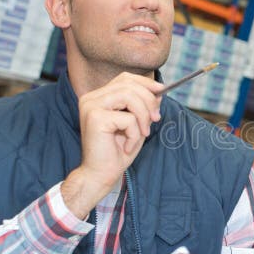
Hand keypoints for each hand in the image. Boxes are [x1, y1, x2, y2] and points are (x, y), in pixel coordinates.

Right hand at [62, 72, 163, 218]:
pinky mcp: (95, 118)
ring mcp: (91, 106)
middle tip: (156, 118)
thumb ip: (144, 107)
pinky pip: (127, 118)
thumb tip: (158, 93)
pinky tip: (127, 146)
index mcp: (98, 97)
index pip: (124, 78)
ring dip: (143, 117)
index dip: (145, 83)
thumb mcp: (136, 125)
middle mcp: (91, 98)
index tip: (162, 91)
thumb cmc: (117, 152)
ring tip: (143, 134)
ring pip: (129, 96)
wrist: (101, 175)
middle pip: (128, 84)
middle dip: (149, 100)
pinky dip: (134, 133)